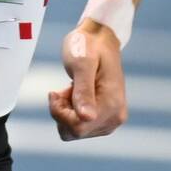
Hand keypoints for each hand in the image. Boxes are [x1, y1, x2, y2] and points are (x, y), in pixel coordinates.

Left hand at [48, 19, 128, 140]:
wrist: (99, 38)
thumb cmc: (88, 46)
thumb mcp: (81, 64)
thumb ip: (83, 91)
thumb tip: (86, 118)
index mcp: (111, 106)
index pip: (77, 127)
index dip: (59, 113)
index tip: (54, 92)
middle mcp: (115, 117)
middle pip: (76, 132)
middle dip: (62, 112)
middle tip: (63, 89)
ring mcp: (111, 118)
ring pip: (77, 130)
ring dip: (66, 111)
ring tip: (70, 88)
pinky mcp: (105, 115)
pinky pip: (81, 125)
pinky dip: (71, 111)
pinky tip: (74, 92)